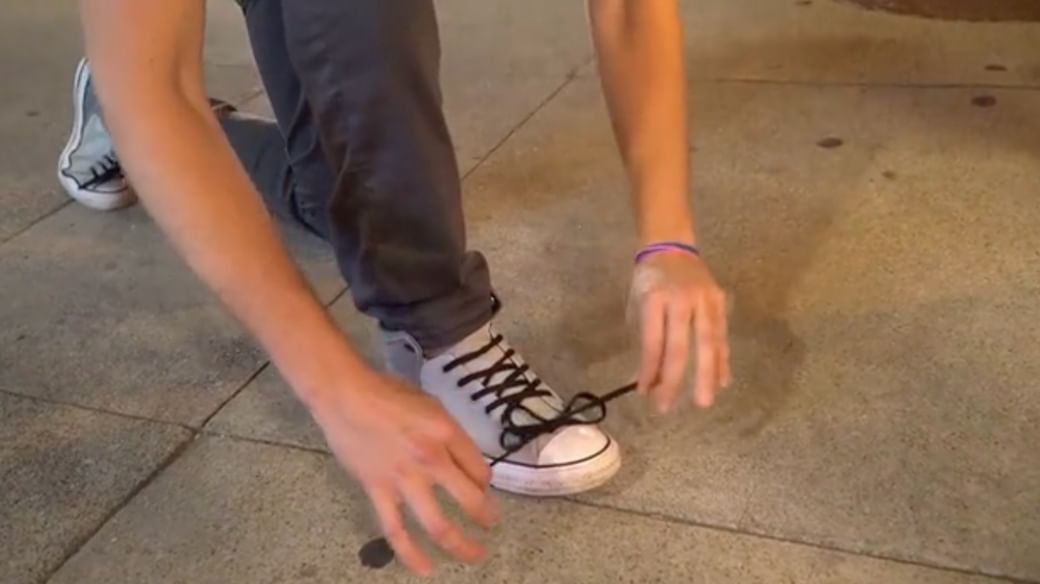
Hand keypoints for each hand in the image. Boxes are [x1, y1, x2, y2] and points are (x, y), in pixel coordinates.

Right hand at [306, 371, 496, 575]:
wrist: (345, 396)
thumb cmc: (387, 393)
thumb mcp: (430, 403)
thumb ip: (448, 432)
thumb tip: (460, 458)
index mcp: (447, 433)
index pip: (479, 468)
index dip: (485, 482)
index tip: (481, 488)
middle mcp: (431, 459)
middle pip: (470, 500)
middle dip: (485, 518)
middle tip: (491, 526)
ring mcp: (404, 479)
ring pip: (438, 524)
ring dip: (460, 545)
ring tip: (473, 556)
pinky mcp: (378, 491)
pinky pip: (396, 530)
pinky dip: (411, 554)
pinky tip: (425, 568)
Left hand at [630, 251, 730, 411]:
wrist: (671, 247)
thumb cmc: (648, 281)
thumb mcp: (637, 304)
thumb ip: (643, 339)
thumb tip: (648, 379)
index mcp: (655, 298)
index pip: (652, 341)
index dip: (648, 369)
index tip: (644, 393)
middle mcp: (681, 299)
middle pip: (680, 346)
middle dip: (674, 379)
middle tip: (669, 406)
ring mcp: (704, 299)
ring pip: (707, 343)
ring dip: (706, 374)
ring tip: (704, 401)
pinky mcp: (719, 301)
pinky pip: (721, 335)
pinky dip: (721, 359)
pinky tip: (721, 381)